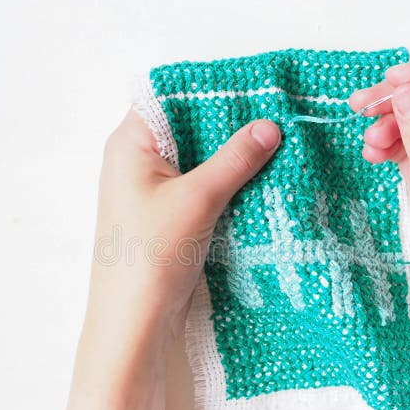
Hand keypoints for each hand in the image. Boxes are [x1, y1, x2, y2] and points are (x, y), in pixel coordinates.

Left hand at [85, 109, 280, 350]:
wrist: (135, 322)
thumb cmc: (152, 254)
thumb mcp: (197, 198)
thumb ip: (235, 159)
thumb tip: (270, 126)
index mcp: (131, 144)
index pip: (169, 96)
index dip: (209, 88)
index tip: (253, 86)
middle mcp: (138, 160)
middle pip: (188, 127)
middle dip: (230, 124)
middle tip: (276, 115)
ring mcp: (154, 190)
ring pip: (199, 159)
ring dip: (233, 157)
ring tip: (279, 144)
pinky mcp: (170, 216)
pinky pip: (202, 187)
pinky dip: (229, 183)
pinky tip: (263, 180)